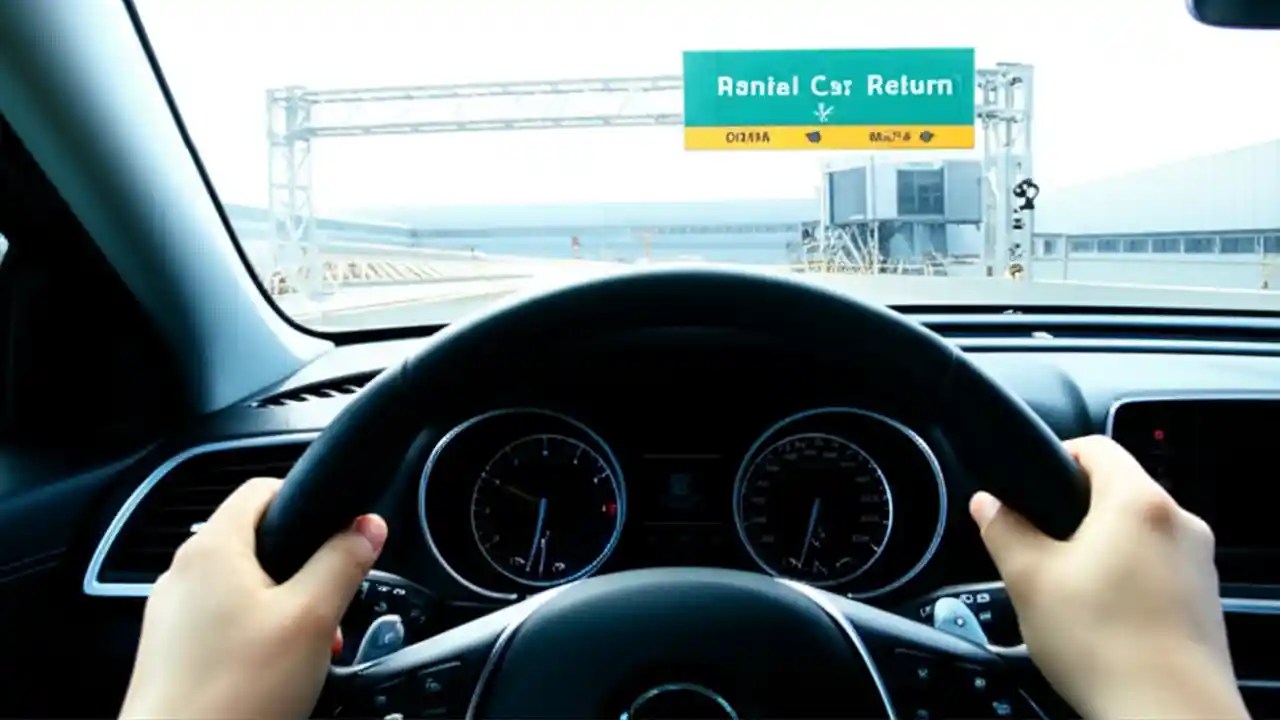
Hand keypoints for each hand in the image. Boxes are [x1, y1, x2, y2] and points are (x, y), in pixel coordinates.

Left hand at [119, 477, 387, 719]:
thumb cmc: (235, 693)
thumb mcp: (311, 618)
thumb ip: (342, 563)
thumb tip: (367, 526)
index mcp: (212, 549)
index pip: (261, 489)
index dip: (306, 501)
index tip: (340, 532)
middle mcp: (182, 574)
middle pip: (256, 543)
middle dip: (302, 569)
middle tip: (327, 608)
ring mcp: (171, 615)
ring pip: (242, 587)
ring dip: (282, 607)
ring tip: (304, 649)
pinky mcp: (171, 652)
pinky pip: (223, 624)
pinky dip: (255, 635)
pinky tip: (273, 671)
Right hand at [970, 435, 1247, 719]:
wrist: (1167, 714)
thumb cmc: (1104, 645)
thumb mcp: (1029, 579)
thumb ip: (1003, 529)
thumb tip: (987, 504)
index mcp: (1138, 501)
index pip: (1095, 447)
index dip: (1057, 457)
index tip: (1030, 485)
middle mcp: (1179, 522)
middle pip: (1117, 492)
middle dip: (1074, 514)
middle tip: (1039, 550)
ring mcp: (1198, 562)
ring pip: (1137, 533)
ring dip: (1102, 550)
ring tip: (1068, 592)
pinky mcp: (1204, 599)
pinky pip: (1157, 569)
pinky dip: (1127, 580)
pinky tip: (1101, 618)